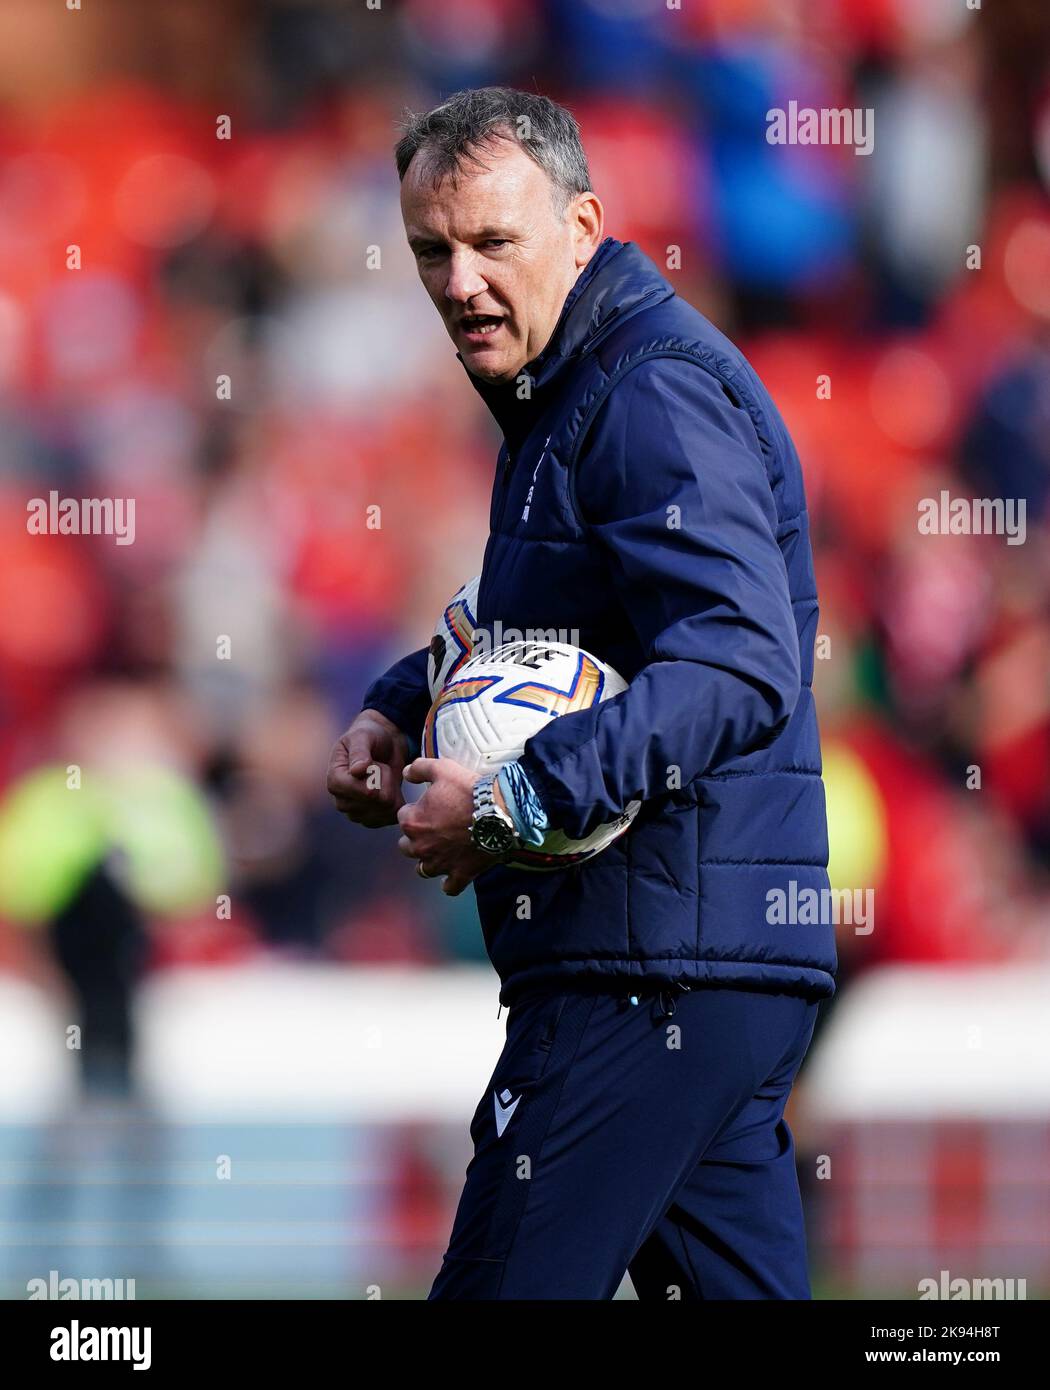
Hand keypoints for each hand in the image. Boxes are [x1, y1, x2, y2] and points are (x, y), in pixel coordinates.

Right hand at [326, 709, 410, 827]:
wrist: (383, 745)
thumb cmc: (369, 737)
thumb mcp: (363, 736)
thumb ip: (359, 751)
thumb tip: (356, 771)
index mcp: (334, 780)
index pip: (359, 790)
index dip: (375, 776)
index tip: (374, 762)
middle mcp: (342, 801)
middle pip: (377, 800)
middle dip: (386, 779)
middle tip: (380, 766)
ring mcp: (357, 813)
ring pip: (387, 809)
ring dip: (392, 788)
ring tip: (383, 775)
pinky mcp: (372, 820)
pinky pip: (393, 816)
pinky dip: (398, 800)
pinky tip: (391, 787)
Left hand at [397, 758, 507, 895]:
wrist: (499, 812)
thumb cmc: (468, 790)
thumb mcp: (442, 769)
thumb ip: (419, 768)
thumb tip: (406, 772)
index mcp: (412, 822)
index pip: (403, 817)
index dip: (416, 809)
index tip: (430, 805)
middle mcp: (420, 847)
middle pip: (406, 846)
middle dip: (416, 837)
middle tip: (434, 827)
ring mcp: (439, 864)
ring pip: (423, 869)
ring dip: (428, 860)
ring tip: (441, 850)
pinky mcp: (459, 875)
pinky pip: (449, 887)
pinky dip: (450, 881)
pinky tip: (454, 872)